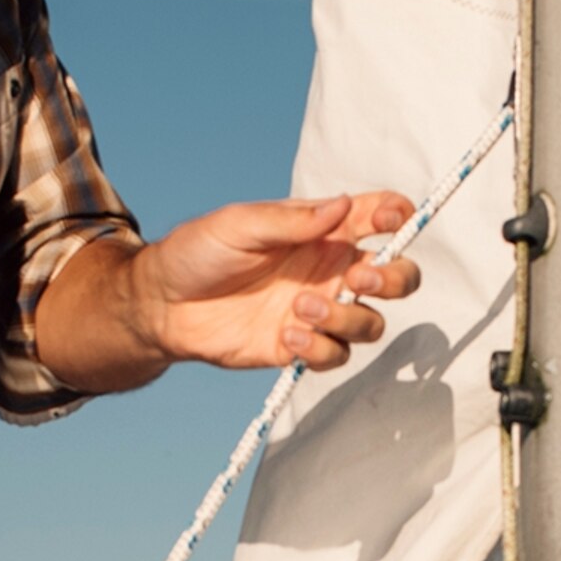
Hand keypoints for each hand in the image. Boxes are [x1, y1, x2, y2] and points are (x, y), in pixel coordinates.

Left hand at [137, 192, 420, 370]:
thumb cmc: (199, 251)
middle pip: (396, 277)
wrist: (162, 304)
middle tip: (360, 278)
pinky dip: (320, 348)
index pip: (379, 217)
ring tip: (299, 309)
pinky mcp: (299, 347)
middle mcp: (329, 271)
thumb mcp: (241, 224)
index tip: (388, 222)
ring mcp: (318, 311)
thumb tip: (345, 205)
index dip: (398, 216)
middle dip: (393, 279)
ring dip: (346, 317)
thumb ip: (294, 220)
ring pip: (371, 323)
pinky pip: (335, 355)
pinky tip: (286, 335)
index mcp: (322, 232)